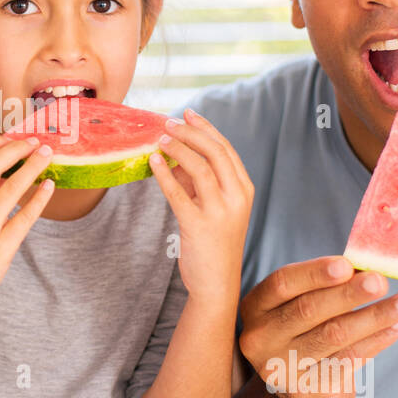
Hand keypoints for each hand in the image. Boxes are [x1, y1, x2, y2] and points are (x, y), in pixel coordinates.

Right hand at [0, 134, 54, 319]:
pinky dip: (39, 198)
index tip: (11, 136)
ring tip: (48, 155)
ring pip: (12, 187)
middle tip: (36, 142)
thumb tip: (3, 168)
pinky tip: (49, 186)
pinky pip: (25, 217)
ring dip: (33, 166)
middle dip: (17, 147)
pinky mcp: (1, 248)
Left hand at [148, 108, 253, 305]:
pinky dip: (164, 173)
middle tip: (168, 122)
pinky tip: (153, 161)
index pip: (226, 149)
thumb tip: (174, 156)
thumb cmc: (214, 243)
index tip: (188, 113)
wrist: (217, 284)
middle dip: (190, 132)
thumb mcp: (213, 208)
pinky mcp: (199, 225)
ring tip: (159, 138)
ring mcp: (220, 212)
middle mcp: (237, 197)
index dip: (206, 128)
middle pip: (215, 152)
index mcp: (244, 190)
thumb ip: (198, 182)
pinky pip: (178, 192)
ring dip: (177, 148)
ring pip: (199, 167)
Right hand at [238, 256, 397, 397]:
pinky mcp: (307, 390)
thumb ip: (323, 286)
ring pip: (332, 336)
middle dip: (349, 294)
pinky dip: (376, 341)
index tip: (347, 264)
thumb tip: (366, 266)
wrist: (298, 391)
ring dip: (373, 317)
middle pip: (307, 310)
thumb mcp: (300, 305)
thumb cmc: (305, 332)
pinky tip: (396, 327)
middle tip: (381, 281)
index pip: (282, 283)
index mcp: (255, 307)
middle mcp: (260, 337)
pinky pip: (348, 360)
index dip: (314, 273)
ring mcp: (281, 367)